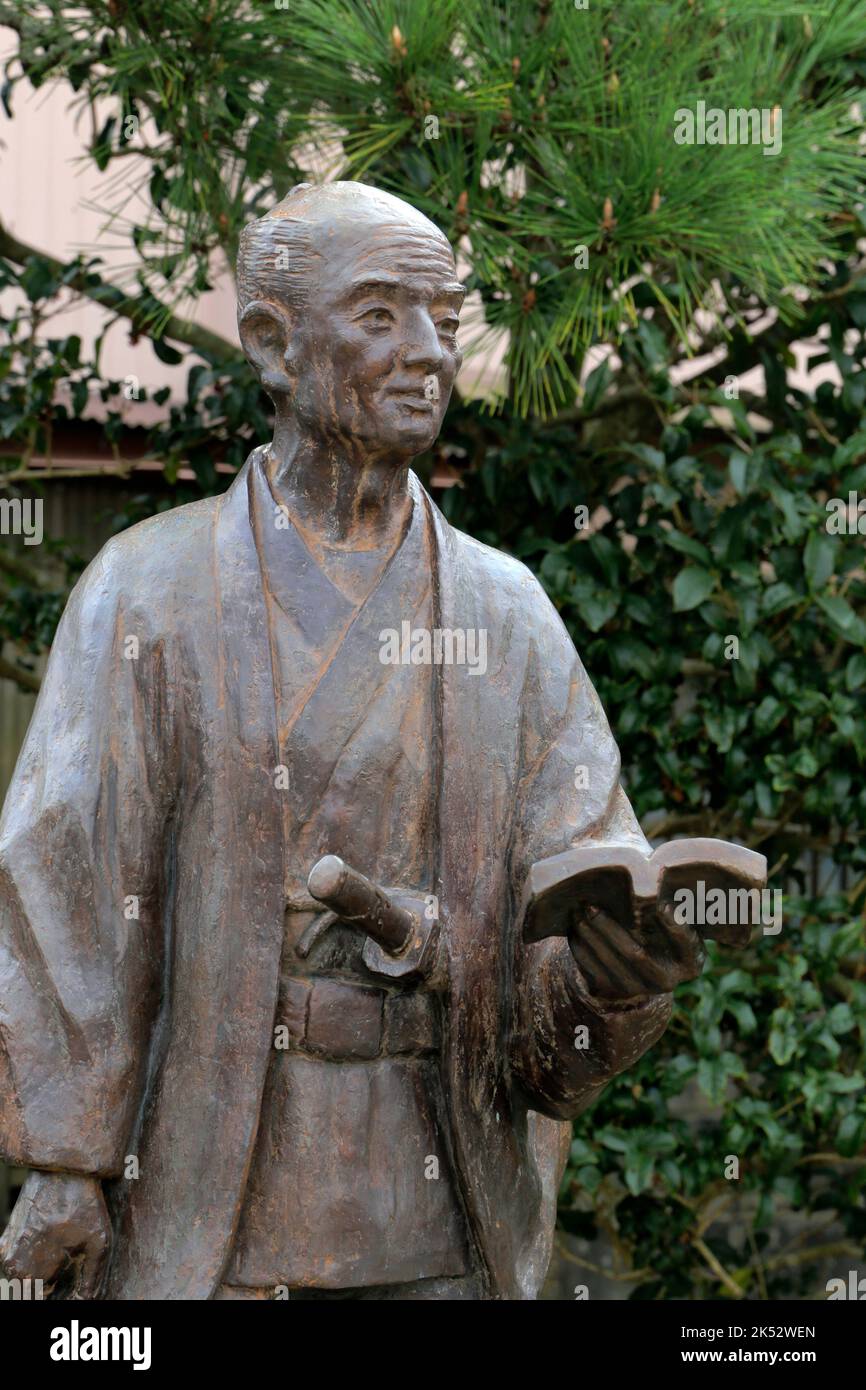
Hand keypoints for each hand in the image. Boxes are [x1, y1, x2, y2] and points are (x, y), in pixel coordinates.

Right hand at [0, 1169, 110, 1298]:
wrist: (62, 1166)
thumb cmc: (82, 1205)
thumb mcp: (98, 1244)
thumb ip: (92, 1280)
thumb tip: (87, 1300)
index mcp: (31, 1273)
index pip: (42, 1301)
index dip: (61, 1294)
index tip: (72, 1284)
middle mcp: (11, 1265)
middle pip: (32, 1290)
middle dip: (51, 1284)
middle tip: (70, 1262)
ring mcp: (5, 1249)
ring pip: (24, 1275)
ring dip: (40, 1271)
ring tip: (63, 1249)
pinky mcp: (6, 1235)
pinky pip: (17, 1258)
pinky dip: (31, 1256)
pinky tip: (50, 1240)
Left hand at [568, 900, 704, 1002]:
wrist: (647, 962)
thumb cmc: (667, 931)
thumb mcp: (681, 923)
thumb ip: (677, 911)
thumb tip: (662, 893)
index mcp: (689, 964)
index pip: (686, 945)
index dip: (676, 928)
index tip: (663, 906)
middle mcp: (665, 982)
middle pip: (635, 955)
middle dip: (610, 929)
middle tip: (592, 906)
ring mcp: (638, 988)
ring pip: (609, 963)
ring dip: (590, 936)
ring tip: (578, 912)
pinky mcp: (614, 989)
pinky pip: (592, 969)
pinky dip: (580, 947)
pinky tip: (573, 928)